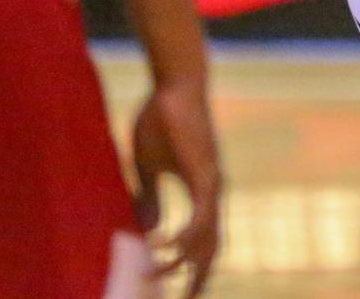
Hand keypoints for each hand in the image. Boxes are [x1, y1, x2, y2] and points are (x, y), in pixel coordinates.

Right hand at [131, 79, 222, 298]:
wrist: (175, 83)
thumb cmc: (161, 118)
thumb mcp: (148, 167)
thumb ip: (149, 198)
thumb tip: (147, 230)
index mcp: (202, 192)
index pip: (204, 240)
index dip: (194, 268)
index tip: (177, 291)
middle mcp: (212, 193)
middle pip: (211, 249)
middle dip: (196, 280)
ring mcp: (212, 185)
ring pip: (206, 239)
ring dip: (182, 262)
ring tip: (157, 276)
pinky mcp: (205, 175)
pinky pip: (198, 218)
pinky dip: (182, 238)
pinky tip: (161, 248)